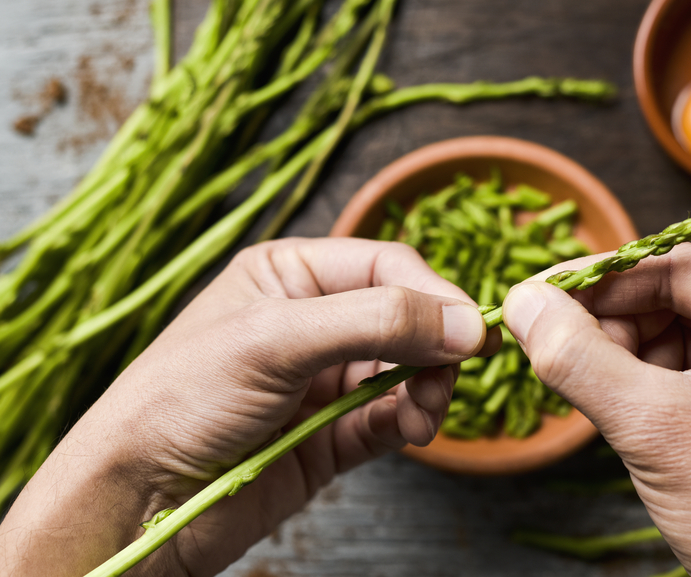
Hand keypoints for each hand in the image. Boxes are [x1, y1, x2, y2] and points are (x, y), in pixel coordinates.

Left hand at [0, 238, 493, 576]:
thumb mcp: (276, 340)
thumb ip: (376, 321)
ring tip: (425, 411)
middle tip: (449, 375)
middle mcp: (312, 321)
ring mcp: (323, 379)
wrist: (139, 502)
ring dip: (429, 387)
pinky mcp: (332, 434)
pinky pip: (392, 417)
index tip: (472, 330)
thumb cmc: (180, 401)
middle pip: (405, 317)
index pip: (386, 266)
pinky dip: (412, 421)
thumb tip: (466, 321)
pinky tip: (414, 430)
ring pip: (407, 369)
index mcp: (289, 275)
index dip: (434, 294)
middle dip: (434, 344)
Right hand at [503, 243, 690, 576]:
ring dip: (617, 355)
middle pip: (668, 293)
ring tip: (596, 398)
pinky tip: (620, 408)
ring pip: (665, 325)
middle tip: (548, 350)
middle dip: (607, 325)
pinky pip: (676, 359)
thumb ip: (580, 357)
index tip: (529, 293)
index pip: (673, 268)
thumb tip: (521, 301)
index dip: (594, 280)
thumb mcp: (655, 428)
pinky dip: (636, 378)